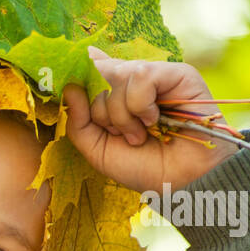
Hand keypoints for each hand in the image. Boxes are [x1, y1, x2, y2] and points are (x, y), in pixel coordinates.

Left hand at [63, 47, 239, 196]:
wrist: (180, 181)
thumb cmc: (143, 167)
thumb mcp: (98, 149)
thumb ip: (78, 122)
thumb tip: (69, 88)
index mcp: (118, 94)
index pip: (92, 69)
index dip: (84, 78)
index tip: (78, 93)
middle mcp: (136, 81)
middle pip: (100, 74)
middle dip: (104, 113)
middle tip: (124, 135)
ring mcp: (157, 75)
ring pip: (119, 75)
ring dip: (123, 114)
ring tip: (141, 134)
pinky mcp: (179, 73)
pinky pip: (142, 75)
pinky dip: (141, 104)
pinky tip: (155, 120)